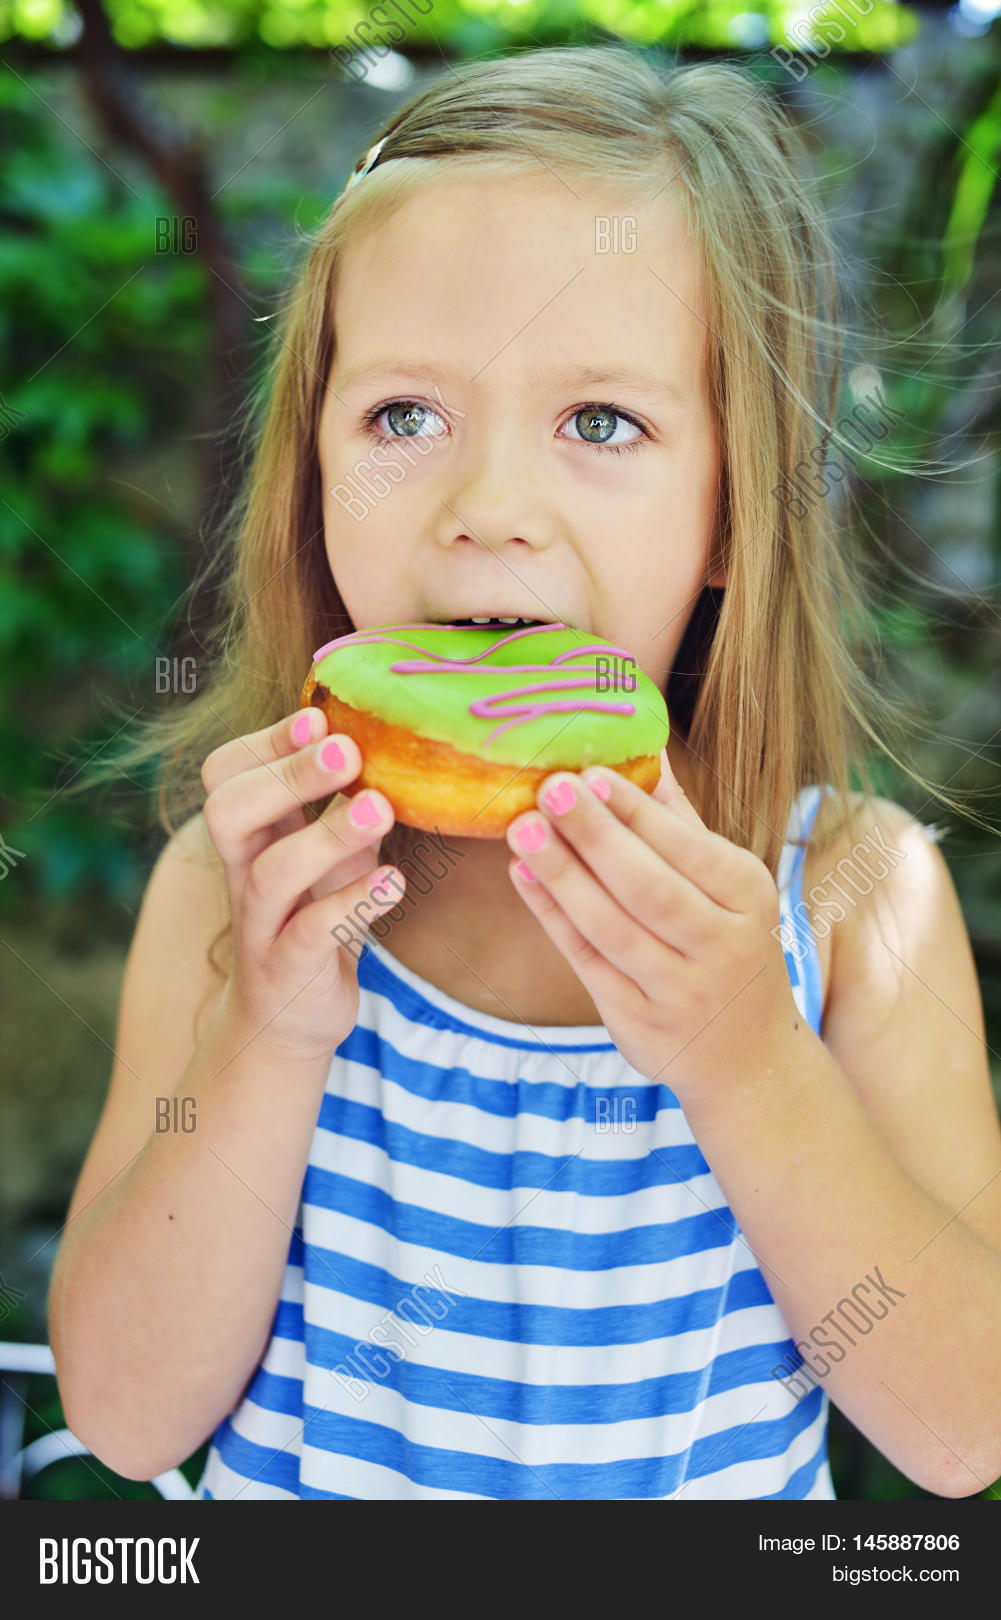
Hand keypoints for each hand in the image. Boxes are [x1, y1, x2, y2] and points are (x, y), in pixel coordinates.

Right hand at [200, 707, 404, 1062]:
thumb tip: (391, 740)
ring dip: (327, 834)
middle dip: (288, 774)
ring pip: (273, 873)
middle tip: (348, 752)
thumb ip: (346, 807)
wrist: (287, 1021)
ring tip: (379, 808)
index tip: (320, 719)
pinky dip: (352, 905)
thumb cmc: (315, 920)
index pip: (227, 774)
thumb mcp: (330, 857)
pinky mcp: (287, 971)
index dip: (266, 742)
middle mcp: (244, 874)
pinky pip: (309, 934)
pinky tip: (393, 882)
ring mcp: (261, 925)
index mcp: (251, 836)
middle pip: (230, 811)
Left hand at [504, 749, 797, 1101]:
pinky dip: (553, 917)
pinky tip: (523, 876)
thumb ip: (683, 825)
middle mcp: (721, 945)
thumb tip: (649, 752)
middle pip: (649, 888)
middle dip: (596, 835)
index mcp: (748, 896)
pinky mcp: (639, 1021)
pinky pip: (588, 961)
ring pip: (613, 927)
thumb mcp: (728, 887)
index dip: (636, 812)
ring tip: (521, 828)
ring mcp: (680, 990)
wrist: (748, 1056)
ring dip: (562, 875)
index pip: (687, 848)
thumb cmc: (729, 946)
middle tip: (549, 788)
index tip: (590, 771)